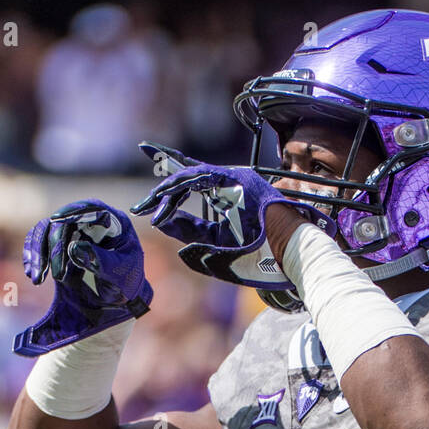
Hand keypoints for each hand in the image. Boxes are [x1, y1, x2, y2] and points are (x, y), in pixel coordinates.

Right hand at [14, 200, 151, 356]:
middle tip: (57, 276)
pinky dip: (33, 255)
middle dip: (56, 248)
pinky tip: (31, 273)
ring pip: (46, 229)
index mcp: (114, 222)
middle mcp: (92, 220)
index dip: (72, 211)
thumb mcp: (119, 275)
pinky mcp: (61, 240)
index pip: (91, 209)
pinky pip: (40, 240)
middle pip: (64, 221)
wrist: (120, 295)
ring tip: (37, 279)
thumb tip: (75, 247)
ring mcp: (74, 228)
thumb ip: (101, 261)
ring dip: (38, 252)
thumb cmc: (126, 282)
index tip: (55, 219)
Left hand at [131, 143, 335, 290]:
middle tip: (139, 204)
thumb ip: (192, 233)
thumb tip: (163, 223)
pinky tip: (164, 199)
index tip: (146, 200)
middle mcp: (229, 183)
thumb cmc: (260, 256)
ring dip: (167, 192)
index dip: (168, 186)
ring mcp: (234, 178)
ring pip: (190, 176)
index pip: (192, 183)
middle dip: (161, 184)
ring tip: (149, 206)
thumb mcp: (217, 246)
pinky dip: (181, 186)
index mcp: (226, 197)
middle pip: (187, 173)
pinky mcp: (235, 179)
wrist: (289, 254)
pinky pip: (200, 178)